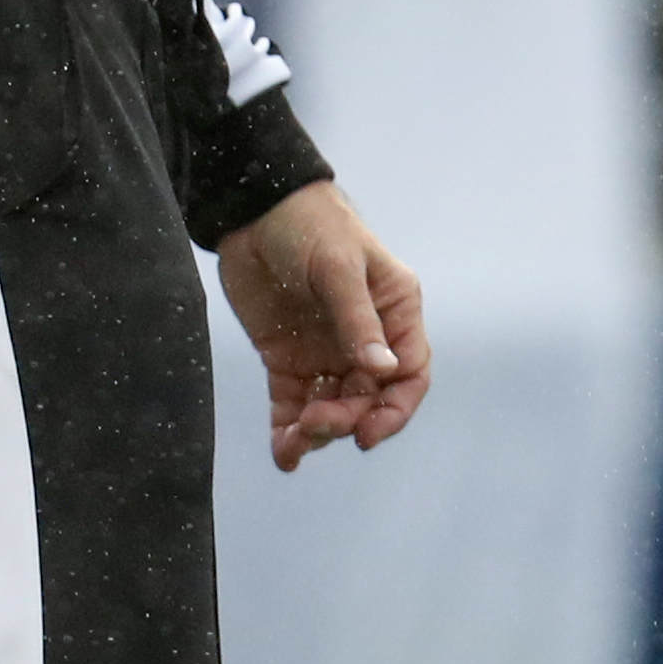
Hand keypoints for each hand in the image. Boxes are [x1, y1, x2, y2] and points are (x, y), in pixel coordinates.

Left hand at [217, 180, 431, 469]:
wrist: (252, 210)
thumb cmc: (310, 225)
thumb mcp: (337, 268)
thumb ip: (358, 320)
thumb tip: (384, 371)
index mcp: (393, 310)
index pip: (410, 372)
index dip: (396, 409)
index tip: (367, 433)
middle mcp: (365, 337)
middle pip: (369, 398)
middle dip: (347, 419)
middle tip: (315, 422)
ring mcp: (326, 351)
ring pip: (333, 407)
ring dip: (317, 432)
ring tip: (293, 441)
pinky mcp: (287, 359)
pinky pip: (293, 405)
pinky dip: (288, 433)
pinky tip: (283, 454)